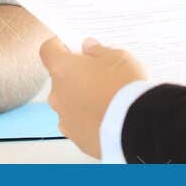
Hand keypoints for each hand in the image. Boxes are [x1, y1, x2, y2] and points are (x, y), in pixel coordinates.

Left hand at [39, 37, 146, 159]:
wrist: (137, 127)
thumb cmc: (125, 87)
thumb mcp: (117, 57)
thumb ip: (98, 51)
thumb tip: (89, 49)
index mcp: (62, 70)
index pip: (48, 50)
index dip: (59, 46)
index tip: (71, 46)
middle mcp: (57, 96)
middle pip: (60, 80)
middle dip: (76, 76)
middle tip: (99, 75)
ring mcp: (66, 120)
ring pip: (69, 104)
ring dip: (82, 100)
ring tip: (107, 99)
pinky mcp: (77, 139)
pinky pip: (79, 125)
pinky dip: (90, 120)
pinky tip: (109, 117)